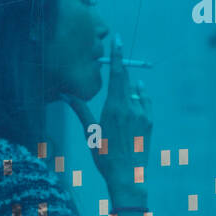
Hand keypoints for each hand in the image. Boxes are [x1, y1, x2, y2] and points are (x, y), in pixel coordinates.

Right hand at [63, 34, 151, 207]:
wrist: (127, 176)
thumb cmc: (104, 156)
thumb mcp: (89, 133)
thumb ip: (80, 110)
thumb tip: (65, 95)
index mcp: (113, 108)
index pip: (116, 74)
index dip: (116, 56)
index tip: (117, 39)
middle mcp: (130, 108)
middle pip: (125, 79)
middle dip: (119, 67)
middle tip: (116, 54)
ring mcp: (142, 114)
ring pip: (134, 91)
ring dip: (126, 85)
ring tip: (120, 83)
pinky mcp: (149, 122)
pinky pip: (145, 101)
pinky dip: (141, 94)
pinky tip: (138, 89)